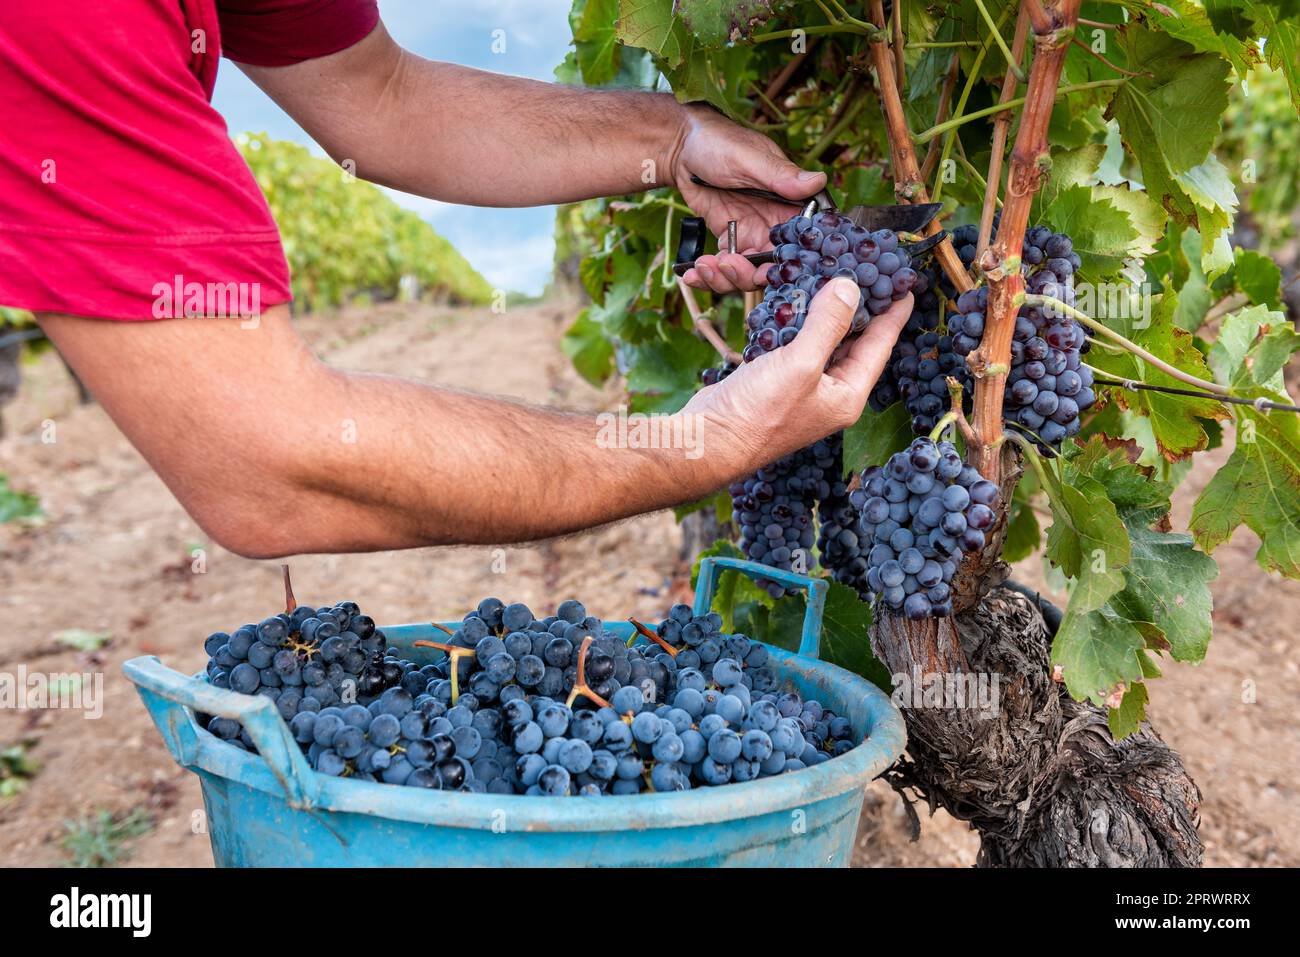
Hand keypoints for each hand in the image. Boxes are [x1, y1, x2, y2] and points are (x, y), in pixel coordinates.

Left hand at [665, 104, 825, 293]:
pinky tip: (692, 274)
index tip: (767, 267)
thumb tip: (819, 180)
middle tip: (728, 264)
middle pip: (773, 267)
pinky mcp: (729, 240)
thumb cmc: (719, 142)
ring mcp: (751, 235)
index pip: (801, 242)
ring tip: (705, 266)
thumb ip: (781, 175)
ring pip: (748, 273)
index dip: (788, 262)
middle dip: (750, 275)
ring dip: (726, 278)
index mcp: (790, 203)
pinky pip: (724, 267)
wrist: (682, 147)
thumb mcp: (750, 158)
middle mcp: (774, 224)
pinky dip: (708, 276)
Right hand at [680, 278, 912, 477]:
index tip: (904, 285)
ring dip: (826, 311)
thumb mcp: (801, 364)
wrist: (709, 440)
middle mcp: (830, 393)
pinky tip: (795, 299)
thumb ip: (829, 324)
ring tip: (834, 276)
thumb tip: (851, 287)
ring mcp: (802, 387)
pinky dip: (797, 321)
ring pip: (823, 341)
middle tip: (868, 270)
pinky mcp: (776, 379)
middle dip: (861, 307)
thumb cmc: (759, 413)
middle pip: (854, 342)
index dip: (894, 314)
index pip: (880, 346)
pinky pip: (796, 344)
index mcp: (847, 395)